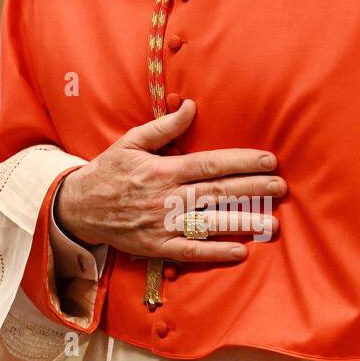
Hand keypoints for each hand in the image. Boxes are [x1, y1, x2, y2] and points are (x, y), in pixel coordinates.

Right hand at [53, 100, 283, 262]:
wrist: (78, 207)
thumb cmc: (109, 171)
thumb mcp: (131, 143)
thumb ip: (163, 128)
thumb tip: (192, 107)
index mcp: (162, 171)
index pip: (209, 165)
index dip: (241, 162)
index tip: (268, 160)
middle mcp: (166, 198)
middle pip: (217, 193)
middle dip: (252, 190)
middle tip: (280, 188)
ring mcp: (162, 225)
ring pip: (209, 223)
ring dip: (242, 223)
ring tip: (272, 223)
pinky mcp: (156, 247)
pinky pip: (189, 251)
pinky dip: (215, 252)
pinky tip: (240, 252)